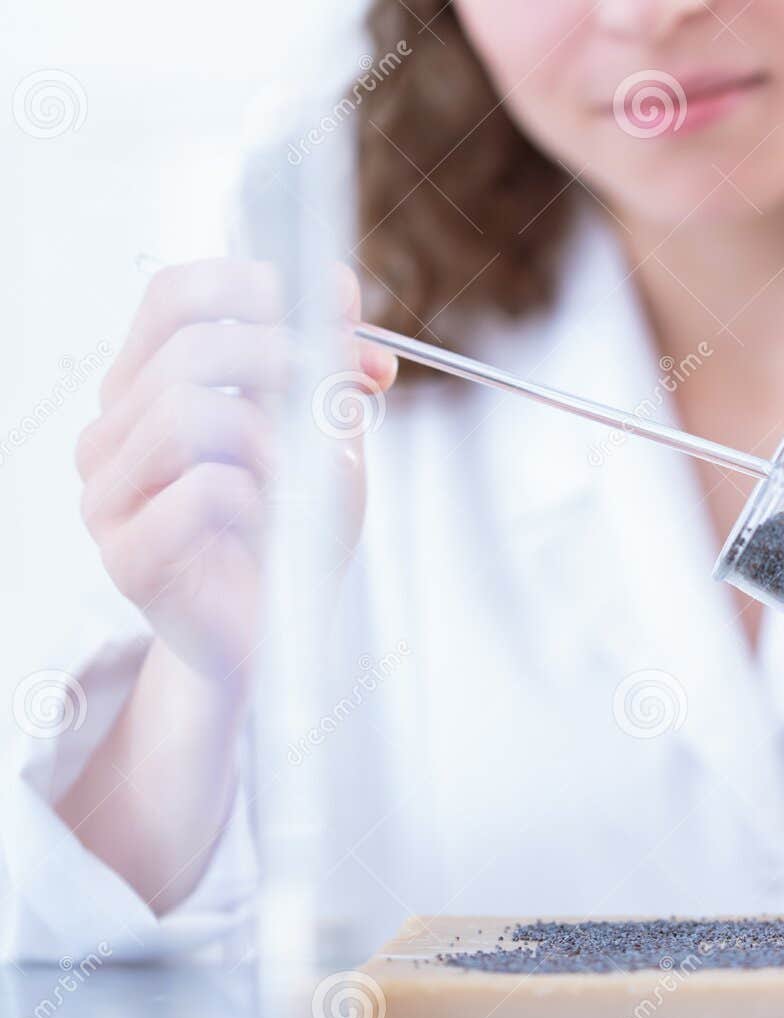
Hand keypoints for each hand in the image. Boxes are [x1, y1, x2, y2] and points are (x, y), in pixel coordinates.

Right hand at [76, 259, 398, 686]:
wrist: (275, 635)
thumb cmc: (291, 530)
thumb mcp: (326, 435)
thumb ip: (328, 365)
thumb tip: (343, 286)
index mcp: (147, 390)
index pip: (170, 298)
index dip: (246, 283)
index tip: (327, 303)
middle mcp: (111, 435)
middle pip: (182, 350)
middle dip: (279, 352)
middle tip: (338, 377)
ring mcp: (107, 497)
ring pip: (186, 414)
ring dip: (272, 433)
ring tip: (305, 473)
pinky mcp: (127, 557)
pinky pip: (200, 493)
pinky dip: (260, 498)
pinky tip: (276, 522)